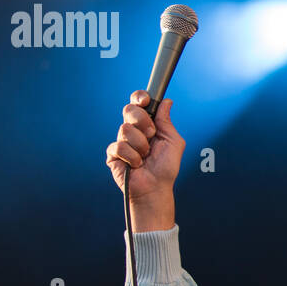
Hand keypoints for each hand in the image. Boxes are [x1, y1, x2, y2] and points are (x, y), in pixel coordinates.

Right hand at [105, 90, 184, 229]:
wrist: (156, 188)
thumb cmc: (166, 167)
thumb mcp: (173, 141)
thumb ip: (166, 121)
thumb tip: (166, 101)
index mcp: (147, 124)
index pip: (138, 103)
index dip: (139, 98)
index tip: (145, 101)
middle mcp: (133, 130)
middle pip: (129, 110)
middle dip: (143, 121)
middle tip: (151, 135)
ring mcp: (122, 141)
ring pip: (125, 129)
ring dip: (141, 145)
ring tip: (146, 156)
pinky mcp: (113, 154)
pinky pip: (119, 147)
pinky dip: (132, 157)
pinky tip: (137, 165)